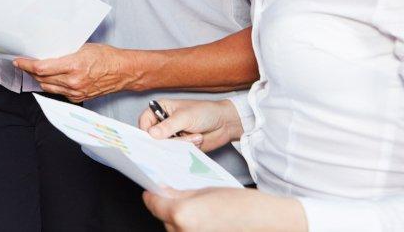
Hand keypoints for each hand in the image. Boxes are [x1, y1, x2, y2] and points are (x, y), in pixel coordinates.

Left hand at [14, 43, 133, 101]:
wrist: (123, 71)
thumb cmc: (106, 56)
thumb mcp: (82, 47)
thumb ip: (63, 52)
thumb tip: (46, 51)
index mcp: (73, 66)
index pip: (41, 68)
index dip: (26, 65)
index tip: (18, 61)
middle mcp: (73, 82)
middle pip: (41, 78)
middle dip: (29, 71)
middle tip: (23, 64)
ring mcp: (75, 92)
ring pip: (47, 87)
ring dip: (38, 79)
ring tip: (34, 70)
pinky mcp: (78, 98)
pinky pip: (58, 92)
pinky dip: (52, 85)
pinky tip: (50, 78)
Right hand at [137, 98, 242, 151]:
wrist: (225, 123)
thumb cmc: (205, 112)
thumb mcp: (185, 116)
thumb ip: (168, 126)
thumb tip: (151, 134)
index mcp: (161, 109)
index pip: (144, 122)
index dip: (147, 131)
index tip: (154, 138)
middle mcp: (164, 123)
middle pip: (154, 137)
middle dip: (168, 140)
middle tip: (182, 136)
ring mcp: (172, 135)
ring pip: (166, 147)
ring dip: (181, 144)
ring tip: (196, 136)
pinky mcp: (180, 146)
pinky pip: (176, 152)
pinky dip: (186, 149)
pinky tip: (197, 140)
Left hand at [143, 186, 306, 231]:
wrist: (268, 223)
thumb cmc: (243, 206)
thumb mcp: (206, 191)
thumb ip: (180, 193)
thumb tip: (163, 192)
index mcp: (182, 215)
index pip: (154, 204)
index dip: (151, 196)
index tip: (151, 192)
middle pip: (164, 220)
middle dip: (168, 208)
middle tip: (175, 197)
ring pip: (175, 230)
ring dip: (178, 221)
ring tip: (195, 211)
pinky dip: (190, 229)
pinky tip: (201, 221)